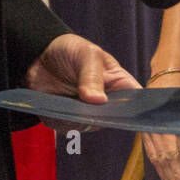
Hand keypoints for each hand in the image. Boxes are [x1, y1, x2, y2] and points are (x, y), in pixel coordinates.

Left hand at [24, 33, 138, 123]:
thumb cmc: (72, 51)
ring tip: (68, 100)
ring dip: (79, 118)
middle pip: (113, 119)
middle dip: (102, 116)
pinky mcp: (67, 120)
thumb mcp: (86, 54)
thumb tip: (99, 101)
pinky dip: (62, 120)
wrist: (40, 56)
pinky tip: (56, 106)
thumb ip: (92, 76)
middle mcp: (106, 103)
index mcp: (119, 84)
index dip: (139, 112)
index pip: (136, 102)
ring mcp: (87, 113)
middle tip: (88, 104)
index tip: (131, 116)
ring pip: (89, 126)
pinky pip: (68, 128)